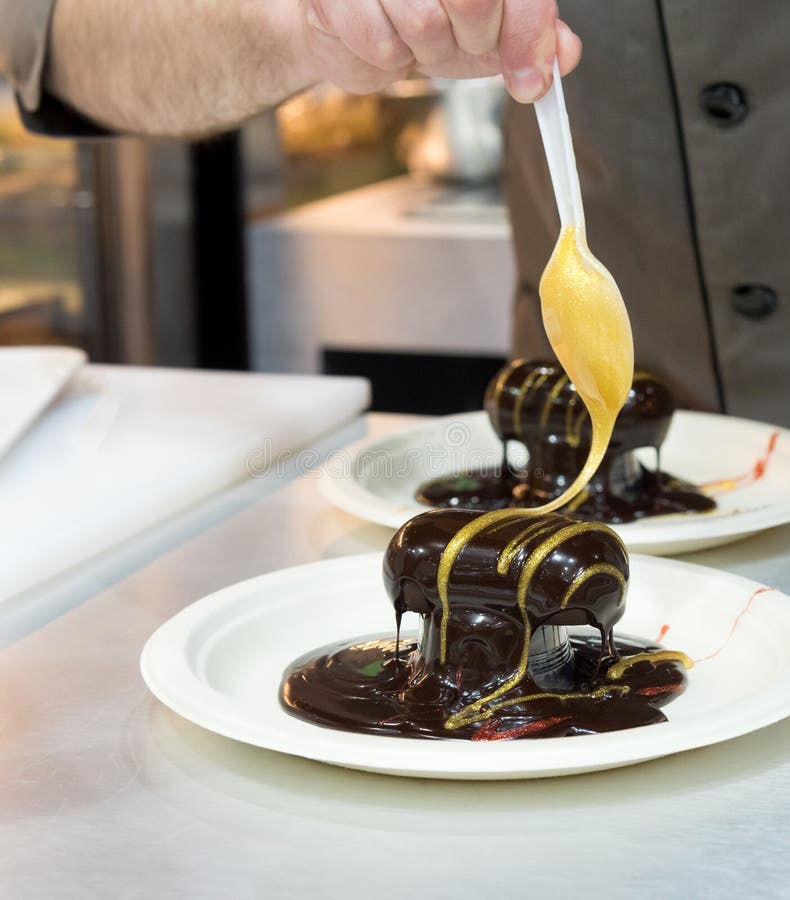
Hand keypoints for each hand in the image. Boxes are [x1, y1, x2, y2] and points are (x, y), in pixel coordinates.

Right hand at [298, 0, 581, 101]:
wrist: (346, 23)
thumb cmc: (417, 18)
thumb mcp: (485, 30)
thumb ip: (529, 37)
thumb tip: (565, 54)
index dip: (531, 37)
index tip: (532, 83)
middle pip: (475, 2)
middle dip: (473, 41)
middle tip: (456, 40)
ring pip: (425, 24)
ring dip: (424, 52)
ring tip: (412, 37)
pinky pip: (381, 42)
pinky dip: (386, 59)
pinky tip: (383, 39)